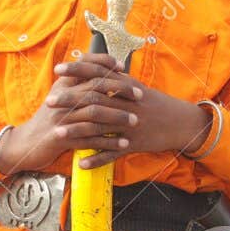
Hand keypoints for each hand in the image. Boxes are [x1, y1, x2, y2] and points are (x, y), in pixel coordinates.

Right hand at [0, 53, 142, 177]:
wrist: (26, 144)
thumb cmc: (48, 122)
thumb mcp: (59, 98)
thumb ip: (75, 86)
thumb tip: (98, 74)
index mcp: (62, 86)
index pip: (85, 65)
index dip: (104, 63)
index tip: (122, 68)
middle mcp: (62, 98)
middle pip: (95, 88)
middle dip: (120, 91)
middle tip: (139, 96)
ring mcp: (61, 118)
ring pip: (94, 114)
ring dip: (117, 117)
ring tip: (134, 121)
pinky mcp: (61, 138)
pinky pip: (89, 139)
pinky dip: (108, 141)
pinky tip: (123, 144)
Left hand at [47, 55, 212, 168]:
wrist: (181, 122)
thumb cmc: (154, 103)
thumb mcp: (136, 87)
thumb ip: (115, 79)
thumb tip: (94, 66)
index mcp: (126, 87)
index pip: (98, 73)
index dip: (77, 70)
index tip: (57, 69)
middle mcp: (126, 104)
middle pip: (94, 99)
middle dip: (70, 100)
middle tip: (48, 102)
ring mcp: (130, 125)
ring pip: (100, 128)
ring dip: (76, 132)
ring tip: (56, 133)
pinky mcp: (135, 144)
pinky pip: (113, 153)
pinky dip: (97, 159)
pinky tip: (80, 164)